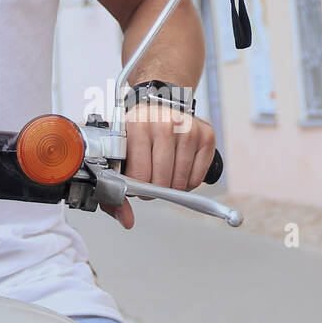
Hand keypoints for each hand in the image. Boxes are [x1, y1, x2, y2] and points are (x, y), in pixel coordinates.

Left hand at [99, 102, 216, 229]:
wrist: (160, 101)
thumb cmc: (137, 129)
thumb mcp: (118, 150)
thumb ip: (114, 188)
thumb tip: (127, 221)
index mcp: (137, 124)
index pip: (140, 175)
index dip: (137, 188)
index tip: (136, 185)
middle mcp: (164, 123)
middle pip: (162, 181)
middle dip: (154, 190)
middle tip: (150, 183)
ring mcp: (188, 128)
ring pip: (181, 181)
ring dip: (171, 186)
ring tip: (163, 174)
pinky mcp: (206, 135)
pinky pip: (198, 177)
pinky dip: (188, 181)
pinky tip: (178, 169)